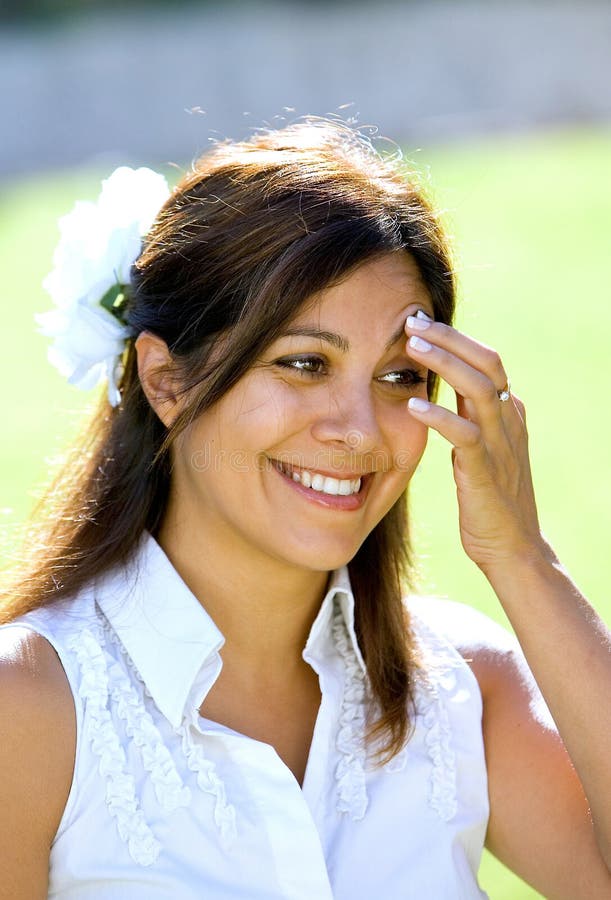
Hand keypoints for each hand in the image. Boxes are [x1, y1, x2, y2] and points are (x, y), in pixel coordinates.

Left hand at [404, 312, 546, 574]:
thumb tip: (440, 386)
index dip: (455, 337)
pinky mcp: (484, 472)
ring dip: (444, 363)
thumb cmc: (489, 498)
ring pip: (478, 390)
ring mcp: (500, 446)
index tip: (420, 321)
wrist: (513, 547)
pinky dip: (439, 416)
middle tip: (412, 320)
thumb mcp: (480, 447)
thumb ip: (467, 416)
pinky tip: (413, 404)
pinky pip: (465, 436)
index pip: (486, 360)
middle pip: (486, 362)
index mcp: (506, 413)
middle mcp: (508, 422)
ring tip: (411, 347)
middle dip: (449, 337)